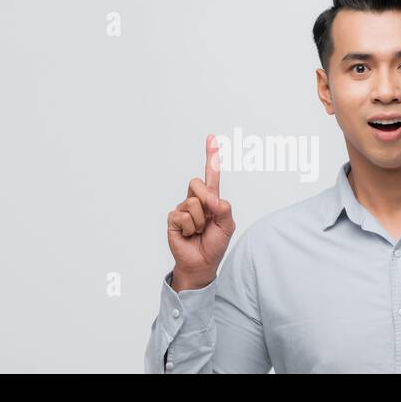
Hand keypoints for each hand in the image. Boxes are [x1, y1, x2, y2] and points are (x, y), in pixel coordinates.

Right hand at [167, 135, 235, 290]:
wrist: (202, 263)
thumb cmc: (214, 244)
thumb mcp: (227, 226)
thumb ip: (224, 209)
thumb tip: (212, 198)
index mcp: (211, 199)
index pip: (210, 175)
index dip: (211, 156)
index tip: (212, 138)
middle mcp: (195, 200)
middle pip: (198, 183)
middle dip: (206, 199)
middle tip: (209, 218)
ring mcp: (182, 209)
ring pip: (193, 203)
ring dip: (200, 221)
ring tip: (199, 231)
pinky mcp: (173, 219)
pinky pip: (183, 216)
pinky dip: (190, 228)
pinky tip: (189, 235)